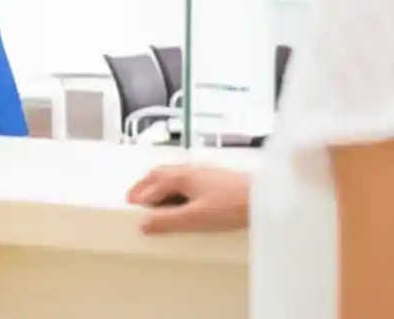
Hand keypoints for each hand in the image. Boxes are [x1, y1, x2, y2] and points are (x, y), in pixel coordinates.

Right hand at [127, 165, 250, 233]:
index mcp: (181, 176)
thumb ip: (167, 221)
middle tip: (134, 198)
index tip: (130, 209)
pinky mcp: (216, 178)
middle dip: (144, 185)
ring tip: (155, 198)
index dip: (140, 198)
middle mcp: (190, 169)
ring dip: (159, 184)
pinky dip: (174, 186)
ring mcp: (204, 171)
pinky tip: (183, 197)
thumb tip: (143, 224)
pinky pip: (187, 178)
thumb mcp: (194, 218)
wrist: (263, 197)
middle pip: (159, 173)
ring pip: (173, 173)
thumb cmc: (232, 205)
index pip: (152, 186)